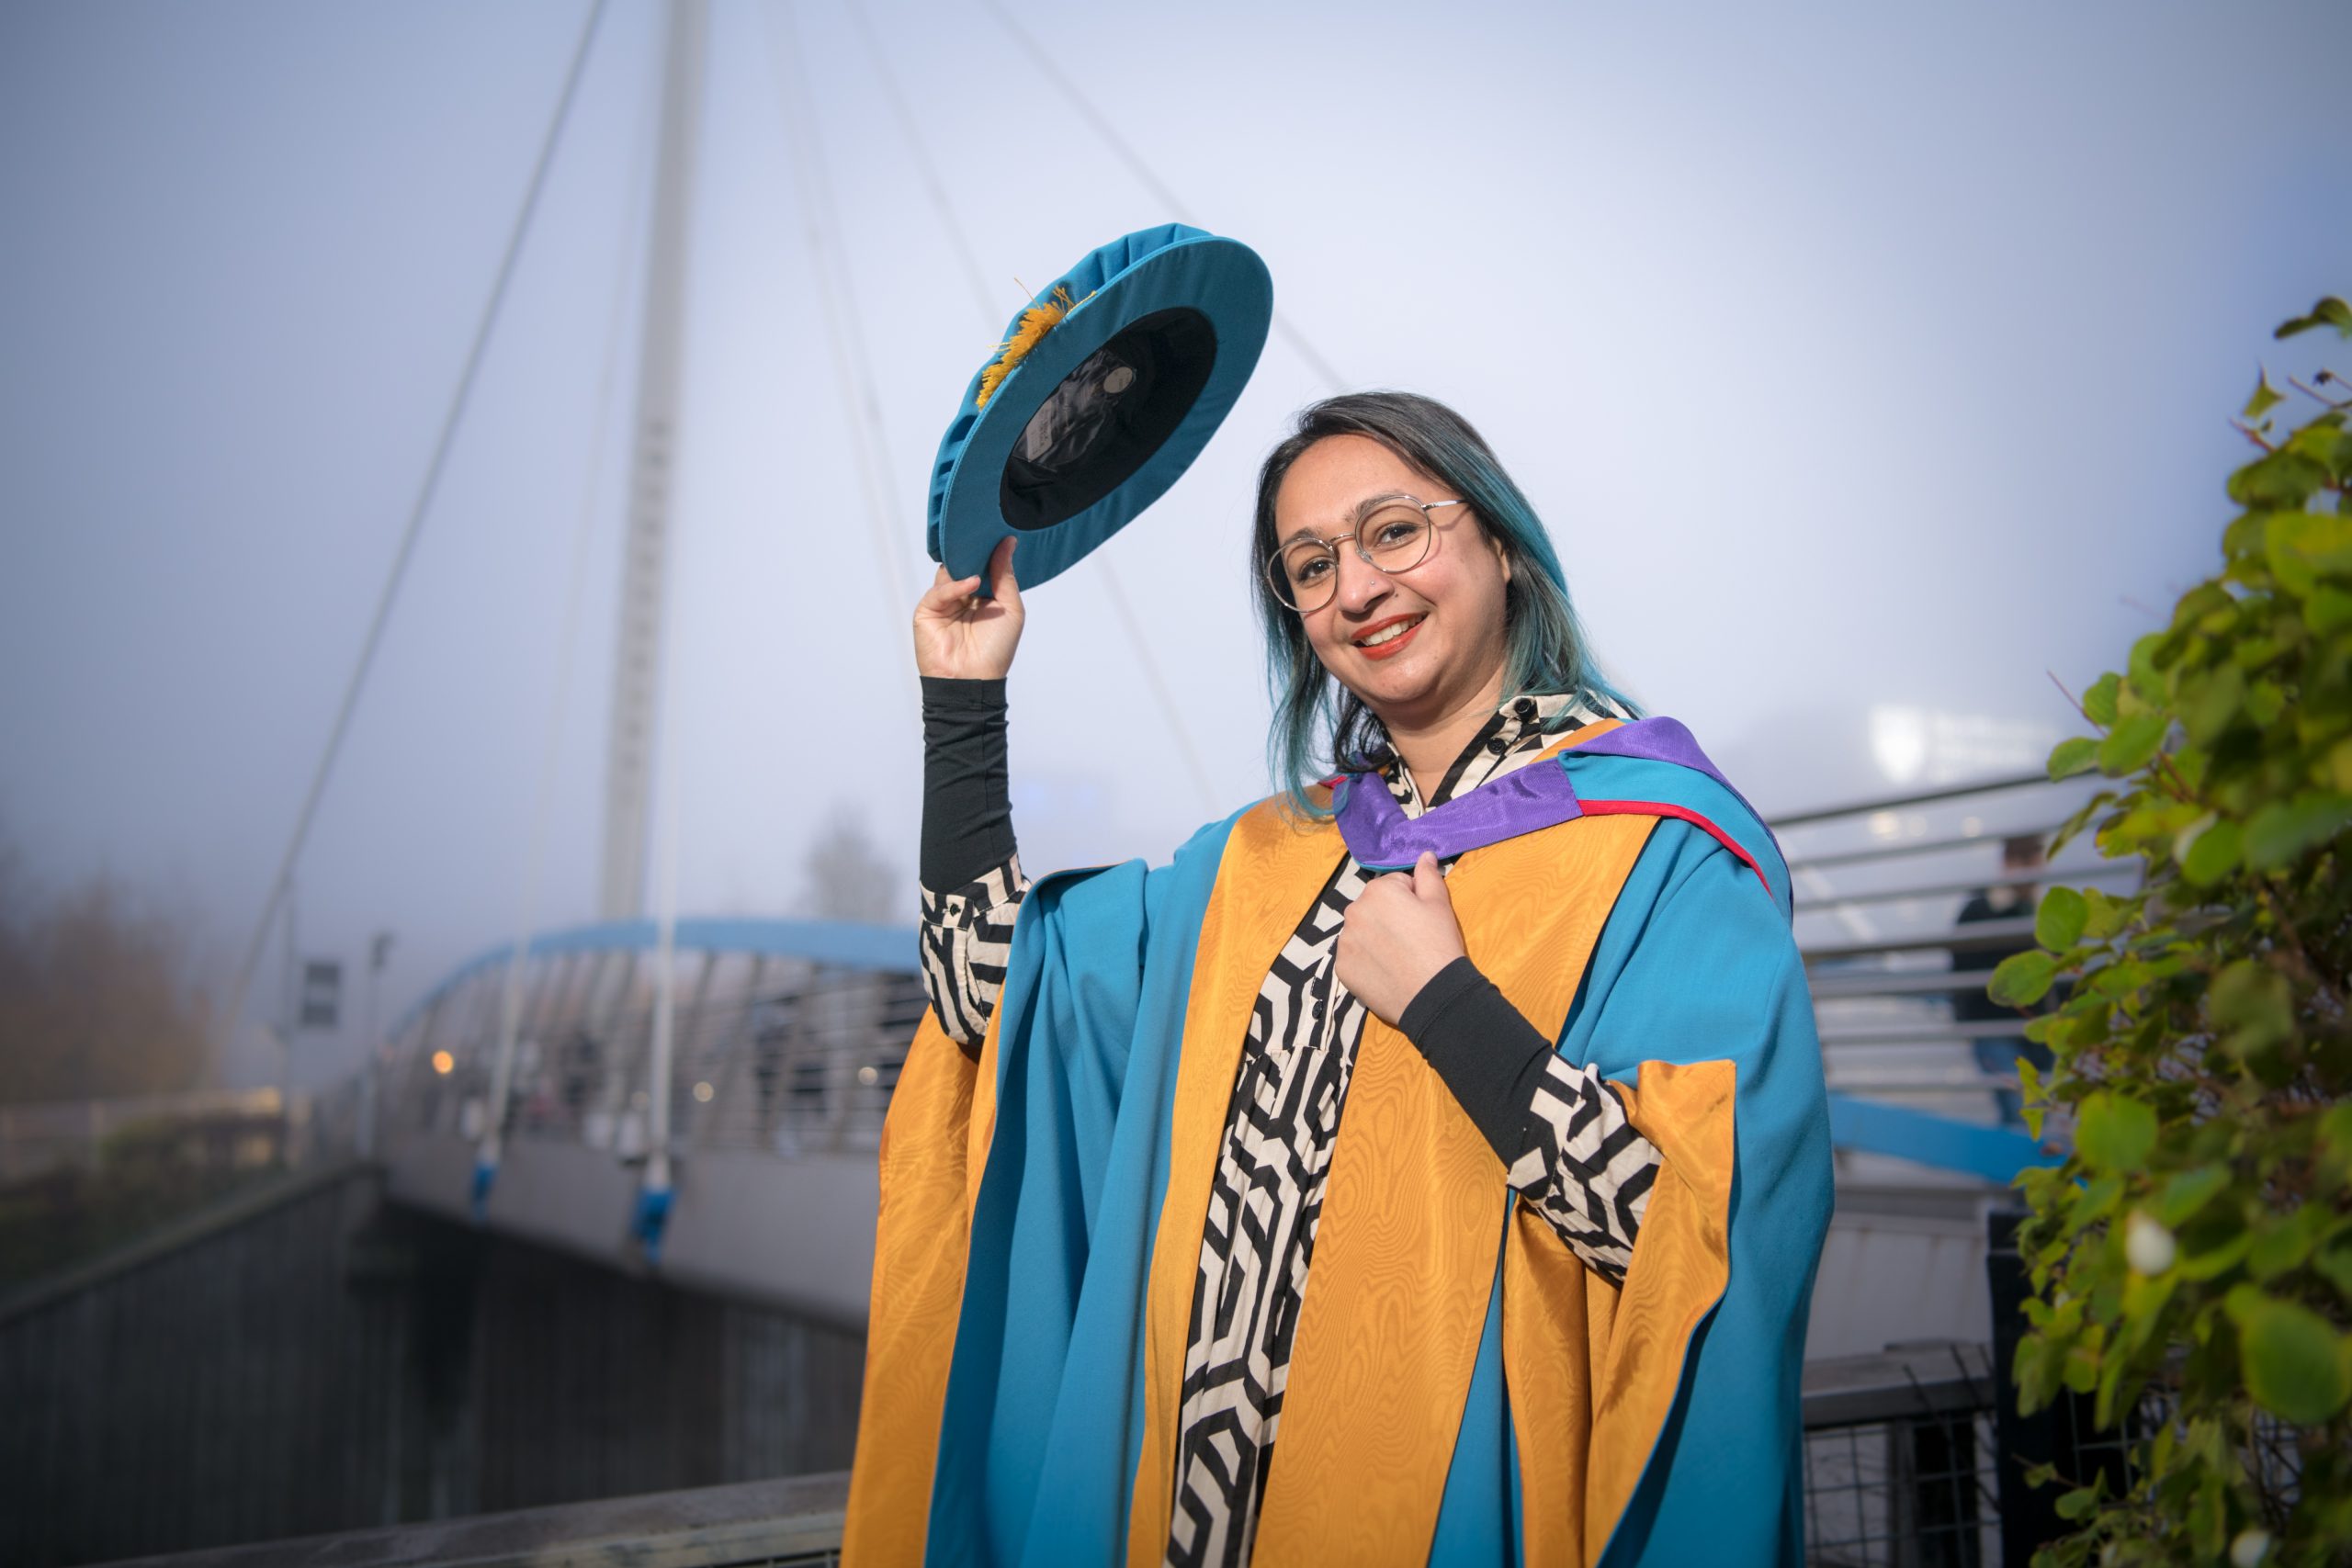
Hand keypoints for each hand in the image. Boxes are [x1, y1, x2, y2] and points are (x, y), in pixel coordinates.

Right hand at [914, 537, 1023, 679]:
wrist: (973, 680)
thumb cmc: (996, 650)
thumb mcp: (1010, 608)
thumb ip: (1006, 575)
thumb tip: (1008, 543)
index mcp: (984, 597)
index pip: (984, 566)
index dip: (989, 551)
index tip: (998, 531)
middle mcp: (963, 597)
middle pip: (964, 565)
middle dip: (973, 553)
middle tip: (983, 534)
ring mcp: (944, 604)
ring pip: (949, 573)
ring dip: (963, 565)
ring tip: (978, 558)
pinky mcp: (927, 611)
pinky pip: (939, 591)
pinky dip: (955, 586)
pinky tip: (972, 584)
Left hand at [1335, 851, 1466, 1026]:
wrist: (1432, 994)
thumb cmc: (1438, 944)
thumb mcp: (1439, 904)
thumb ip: (1428, 875)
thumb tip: (1424, 854)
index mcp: (1377, 890)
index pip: (1395, 886)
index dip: (1412, 901)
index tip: (1422, 920)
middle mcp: (1353, 910)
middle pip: (1374, 907)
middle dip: (1389, 917)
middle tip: (1411, 940)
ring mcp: (1344, 941)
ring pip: (1361, 931)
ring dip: (1375, 938)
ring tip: (1399, 958)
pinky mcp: (1341, 968)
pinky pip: (1354, 956)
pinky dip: (1366, 961)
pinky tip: (1385, 972)